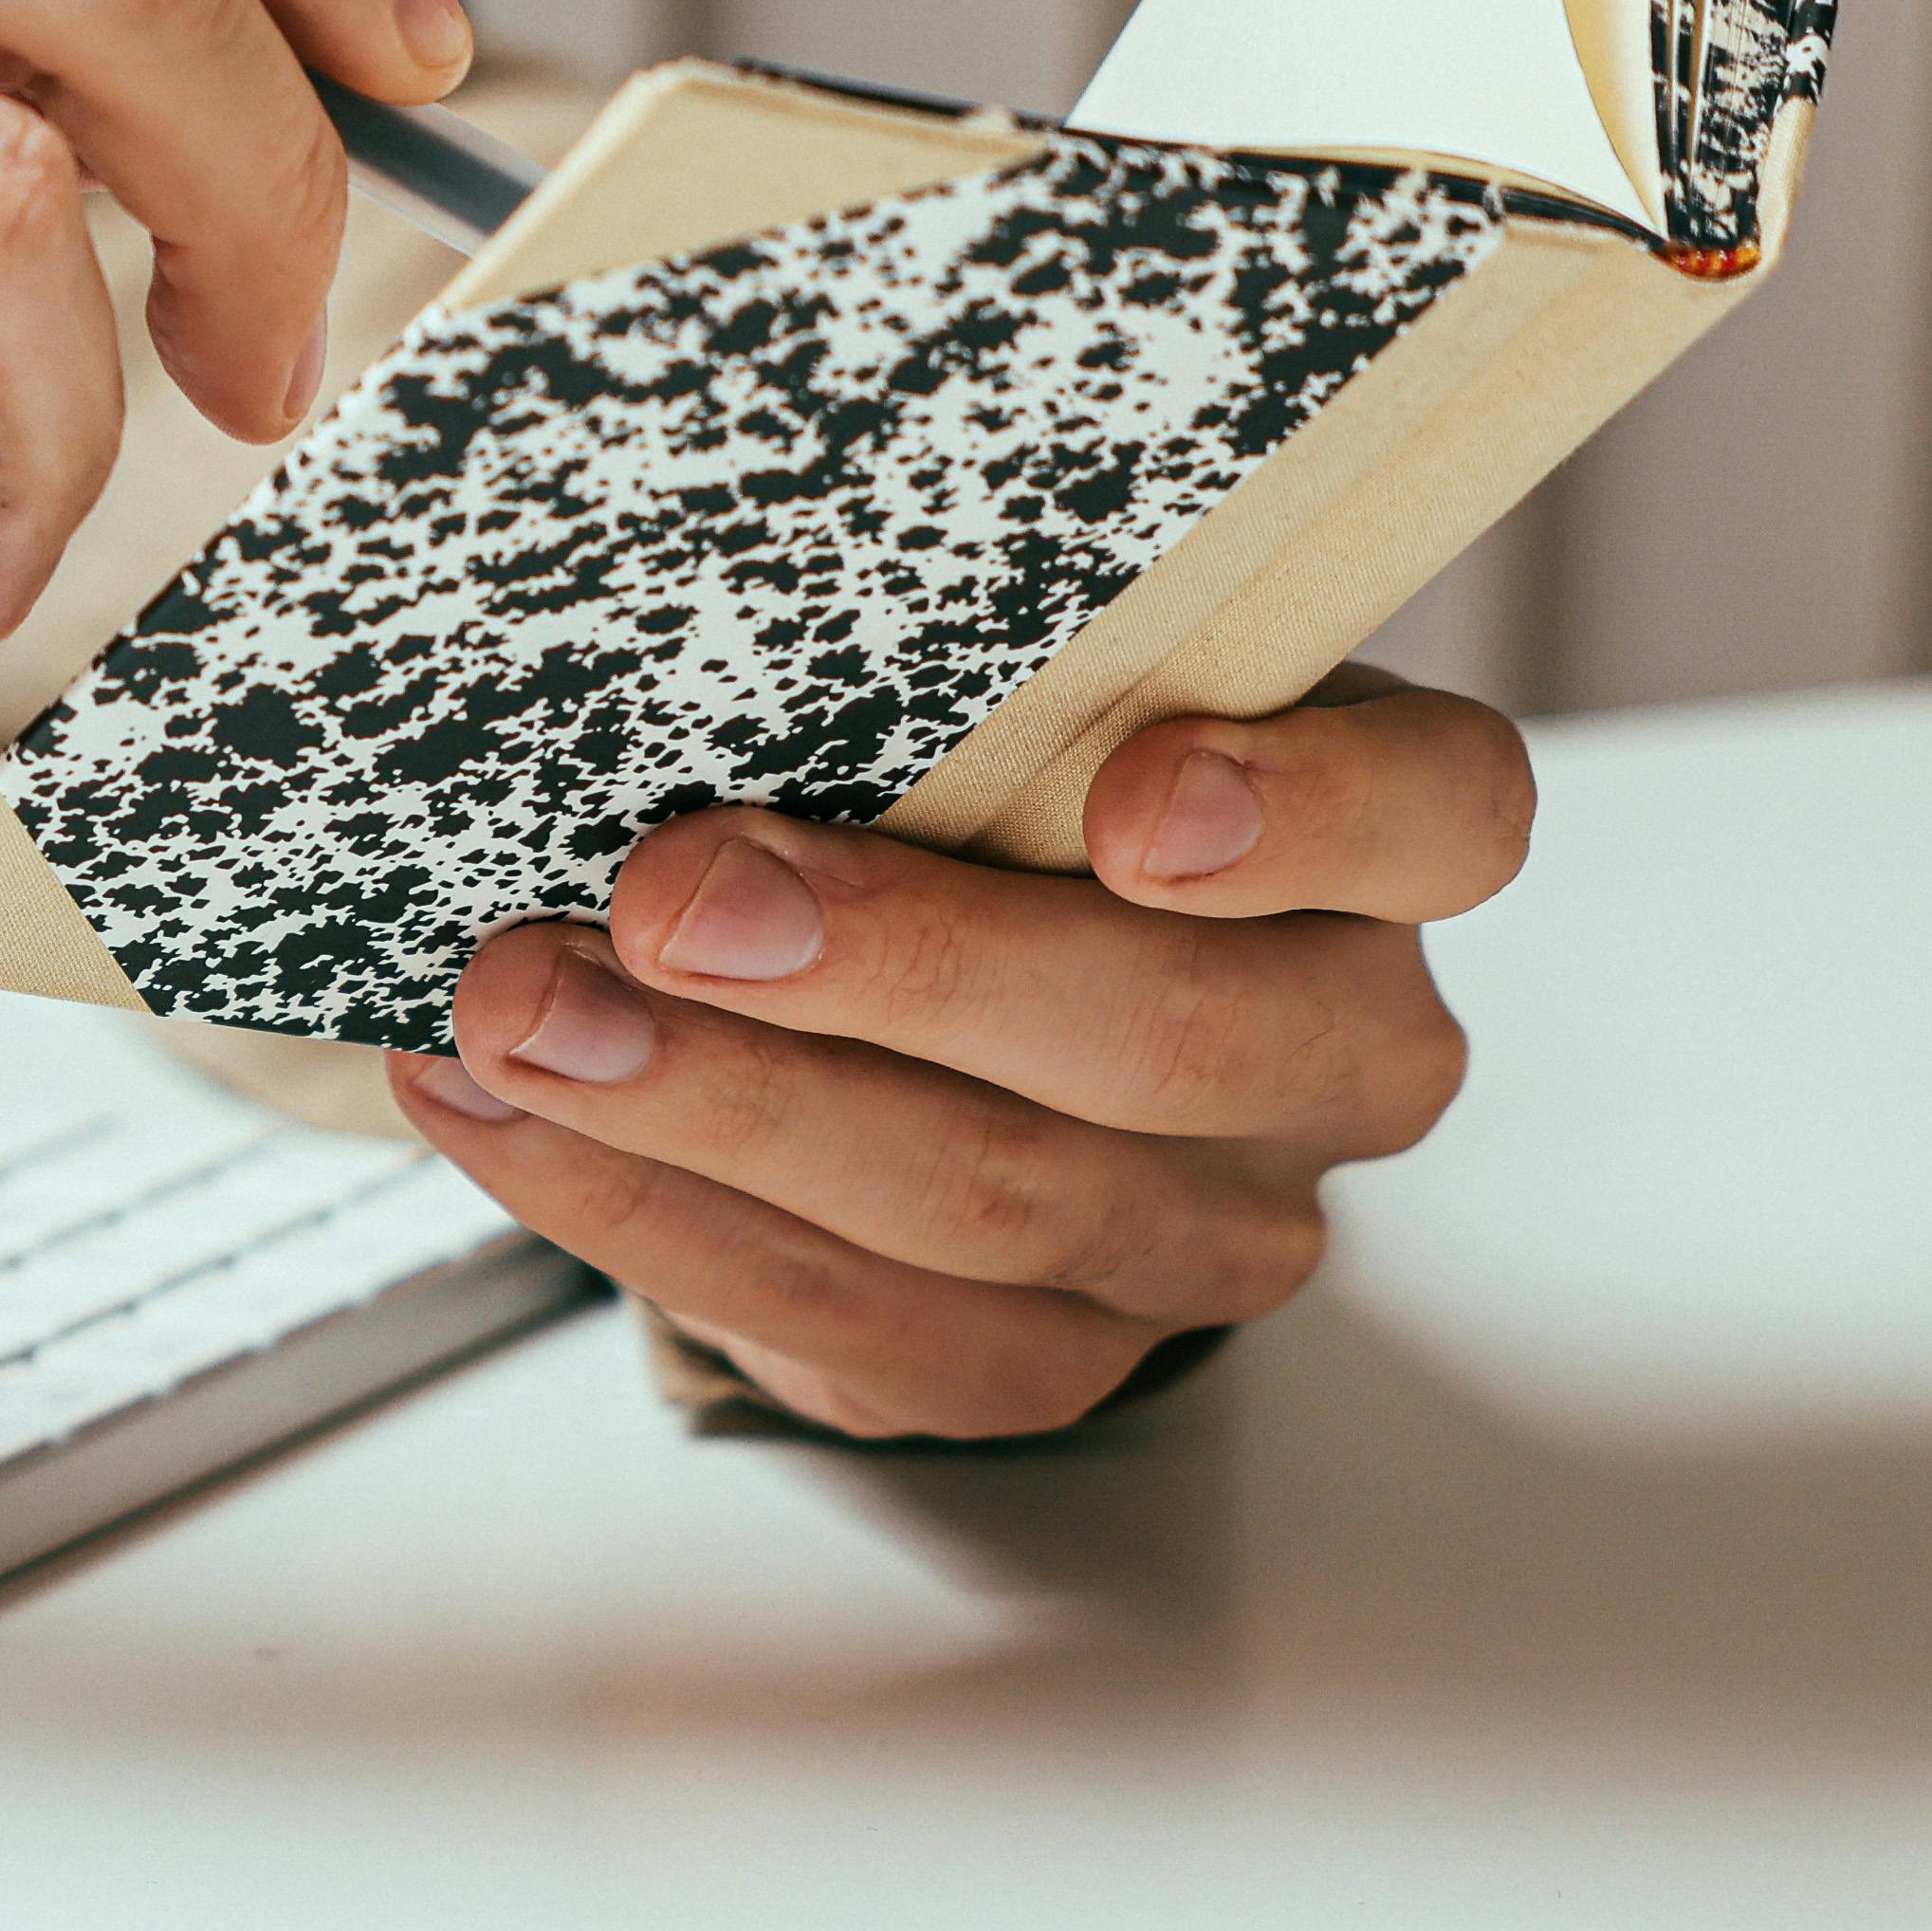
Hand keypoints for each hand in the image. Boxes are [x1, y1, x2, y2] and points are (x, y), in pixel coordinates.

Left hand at [380, 674, 1533, 1440]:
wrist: (968, 1042)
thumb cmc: (995, 802)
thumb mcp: (1031, 691)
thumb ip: (971, 650)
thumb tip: (710, 563)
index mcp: (1383, 854)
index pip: (1436, 815)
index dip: (1303, 814)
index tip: (1135, 798)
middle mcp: (1332, 1060)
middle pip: (1160, 1040)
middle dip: (893, 969)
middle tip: (668, 895)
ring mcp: (1195, 1240)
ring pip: (979, 1199)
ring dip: (710, 1102)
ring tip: (515, 1006)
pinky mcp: (1033, 1366)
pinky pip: (843, 1316)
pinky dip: (636, 1210)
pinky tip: (495, 1111)